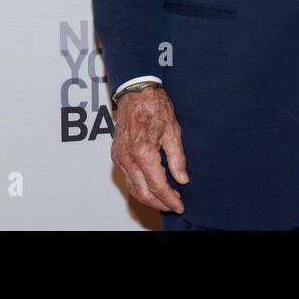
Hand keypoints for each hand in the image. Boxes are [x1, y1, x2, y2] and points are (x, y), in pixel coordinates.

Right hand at [111, 86, 188, 212]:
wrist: (136, 92)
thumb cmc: (155, 107)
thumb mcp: (173, 131)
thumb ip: (178, 158)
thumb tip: (182, 179)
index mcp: (144, 152)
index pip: (158, 186)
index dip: (170, 199)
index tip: (180, 206)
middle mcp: (128, 158)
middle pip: (142, 193)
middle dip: (159, 203)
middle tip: (174, 205)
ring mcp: (119, 158)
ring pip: (133, 188)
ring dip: (149, 197)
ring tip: (166, 197)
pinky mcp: (116, 155)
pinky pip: (128, 178)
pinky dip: (140, 186)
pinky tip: (153, 184)